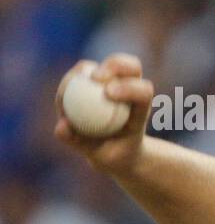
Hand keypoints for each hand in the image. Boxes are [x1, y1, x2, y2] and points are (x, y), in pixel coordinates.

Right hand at [54, 54, 154, 176]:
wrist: (114, 151)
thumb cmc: (113, 155)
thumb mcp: (104, 158)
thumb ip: (82, 142)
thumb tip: (62, 124)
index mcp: (141, 107)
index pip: (143, 91)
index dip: (130, 88)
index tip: (109, 94)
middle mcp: (130, 90)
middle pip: (129, 65)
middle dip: (115, 65)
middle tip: (95, 78)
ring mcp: (112, 83)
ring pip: (102, 65)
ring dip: (84, 71)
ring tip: (68, 88)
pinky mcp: (93, 81)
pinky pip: (80, 74)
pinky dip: (69, 81)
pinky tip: (62, 94)